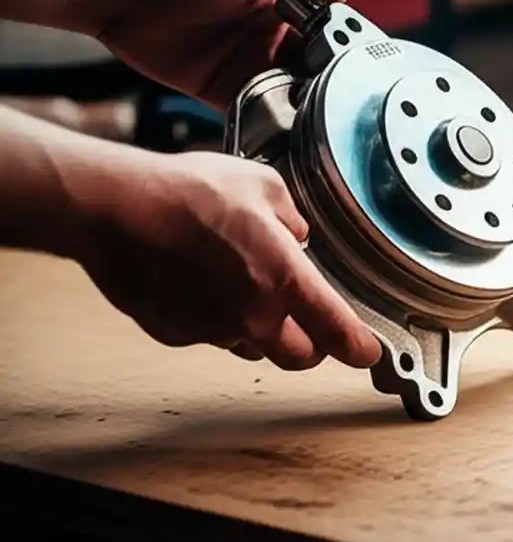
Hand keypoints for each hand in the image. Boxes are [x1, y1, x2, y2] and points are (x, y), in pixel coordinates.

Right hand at [75, 149, 380, 370]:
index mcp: (284, 281)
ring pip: (252, 346)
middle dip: (312, 346)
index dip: (359, 347)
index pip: (336, 331)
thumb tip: (297, 233)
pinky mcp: (176, 334)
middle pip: (299, 357)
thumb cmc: (188, 193)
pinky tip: (199, 281)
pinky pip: (209, 335)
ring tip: (241, 284)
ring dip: (259, 328)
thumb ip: (291, 215)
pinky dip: (214, 317)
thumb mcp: (262, 184)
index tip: (368, 352)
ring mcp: (212, 330)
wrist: (116, 210)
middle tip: (311, 324)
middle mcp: (252, 316)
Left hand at [90, 0, 346, 110]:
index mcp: (278, 3)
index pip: (321, 28)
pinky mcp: (221, 90)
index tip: (355, 60)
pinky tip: (287, 124)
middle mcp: (265, 35)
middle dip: (325, 79)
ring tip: (319, 113)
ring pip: (288, 90)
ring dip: (302, 101)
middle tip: (340, 93)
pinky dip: (271, 119)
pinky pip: (255, 109)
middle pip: (310, 64)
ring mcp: (245, 65)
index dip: (339, 43)